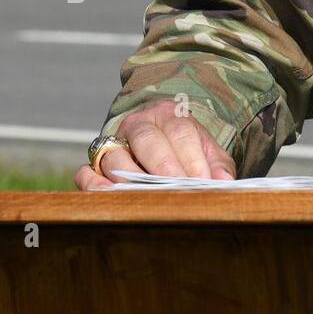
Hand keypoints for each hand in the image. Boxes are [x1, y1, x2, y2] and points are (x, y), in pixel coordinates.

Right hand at [74, 102, 236, 189]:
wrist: (159, 139)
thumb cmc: (186, 149)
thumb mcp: (206, 151)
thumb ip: (217, 165)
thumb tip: (224, 182)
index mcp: (170, 115)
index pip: (181, 132)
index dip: (191, 158)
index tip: (202, 181)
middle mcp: (138, 125)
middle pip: (148, 141)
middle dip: (163, 167)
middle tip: (177, 188)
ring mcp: (113, 144)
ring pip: (115, 156)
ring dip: (131, 179)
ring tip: (146, 198)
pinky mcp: (94, 165)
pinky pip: (86, 173)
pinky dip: (93, 185)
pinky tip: (109, 196)